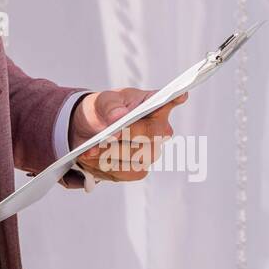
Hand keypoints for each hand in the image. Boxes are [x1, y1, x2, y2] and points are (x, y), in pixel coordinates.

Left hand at [68, 89, 187, 182]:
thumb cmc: (102, 111)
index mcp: (154, 106)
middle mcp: (159, 131)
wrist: (88, 132)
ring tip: (89, 151)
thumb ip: (110, 106)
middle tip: (99, 142)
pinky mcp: (139, 169)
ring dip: (109, 157)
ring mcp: (151, 152)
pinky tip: (92, 160)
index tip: (180, 94)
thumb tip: (120, 116)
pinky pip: (127, 173)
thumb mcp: (102, 101)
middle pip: (150, 139)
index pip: (168, 102)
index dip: (175, 100)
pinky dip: (106, 168)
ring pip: (137, 159)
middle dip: (122, 141)